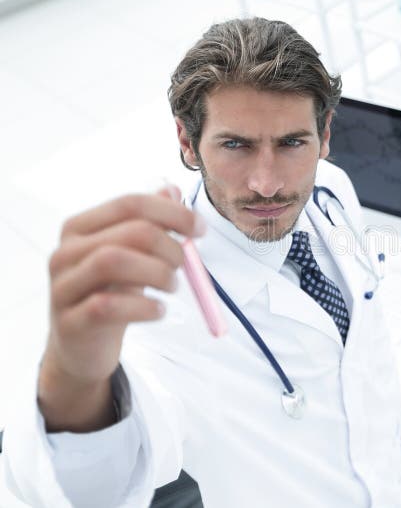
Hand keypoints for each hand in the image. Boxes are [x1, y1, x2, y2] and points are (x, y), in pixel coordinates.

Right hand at [37, 185, 204, 431]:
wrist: (82, 347)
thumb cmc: (111, 293)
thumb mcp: (131, 255)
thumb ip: (149, 222)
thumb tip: (172, 189)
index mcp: (81, 227)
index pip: (131, 203)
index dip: (173, 212)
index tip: (201, 230)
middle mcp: (66, 251)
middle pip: (129, 231)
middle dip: (170, 246)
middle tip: (185, 265)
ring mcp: (63, 286)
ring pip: (113, 261)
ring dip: (158, 273)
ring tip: (172, 286)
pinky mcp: (69, 322)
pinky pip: (107, 306)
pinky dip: (143, 307)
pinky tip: (157, 311)